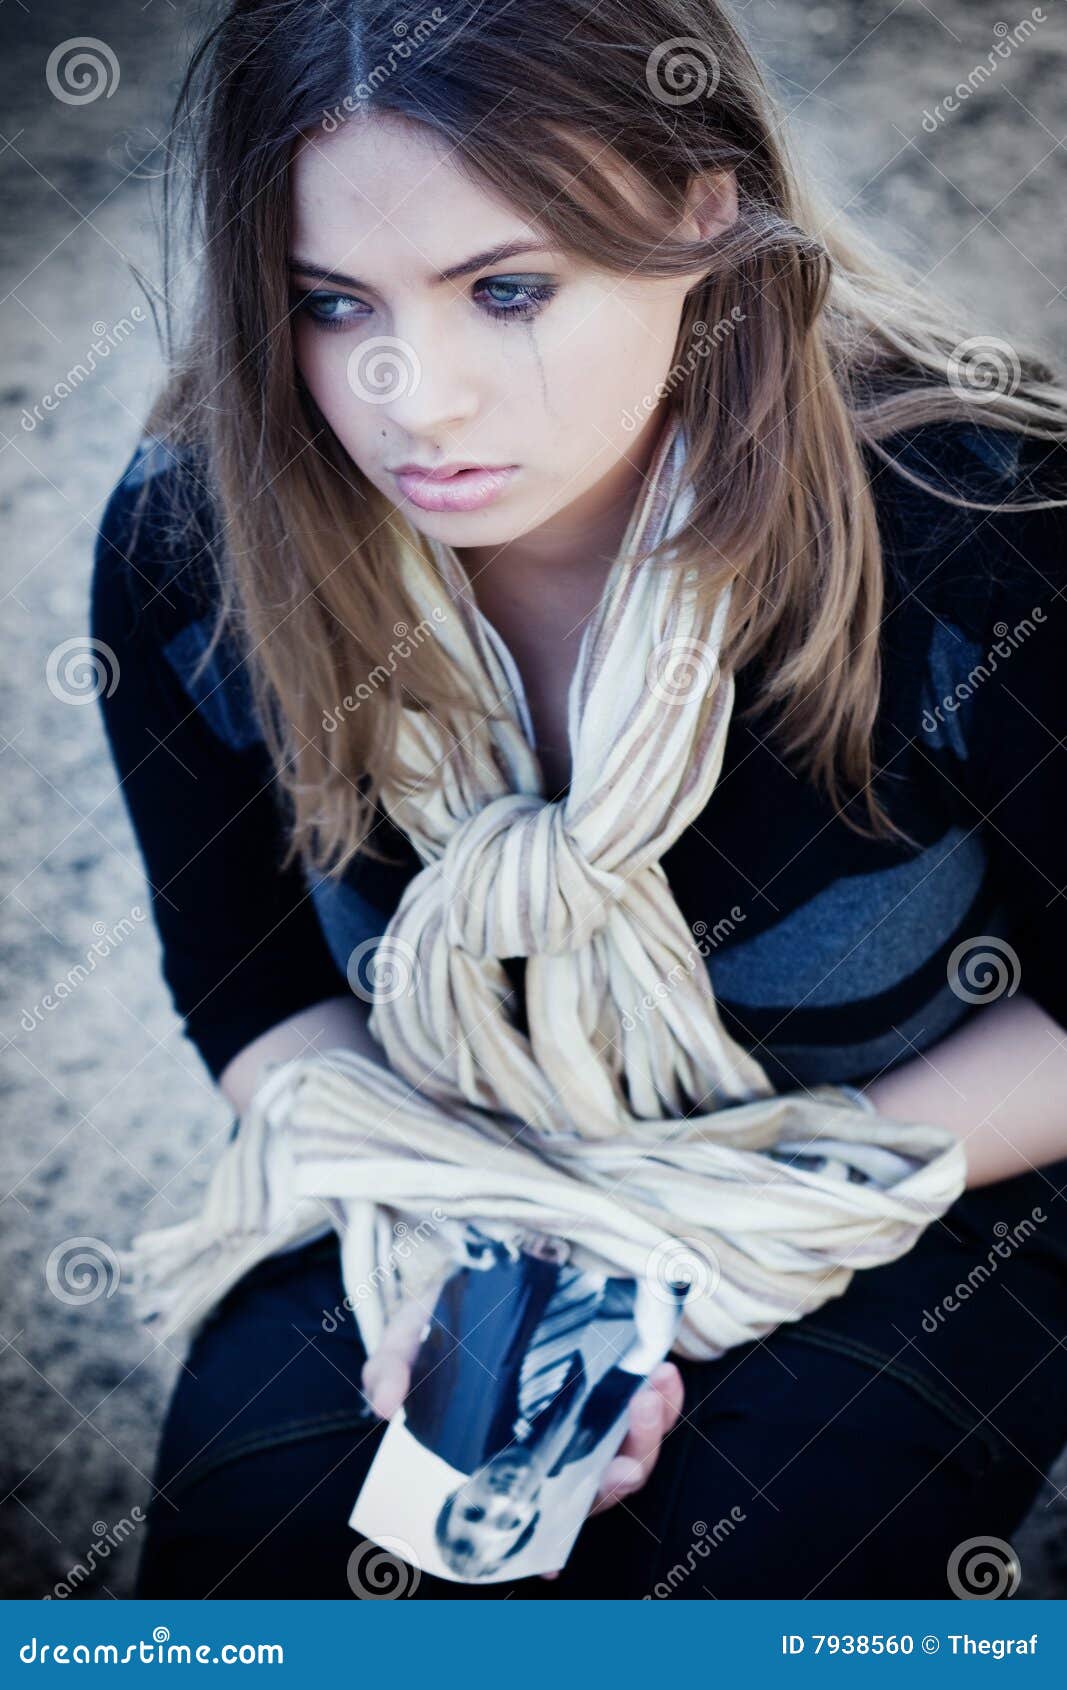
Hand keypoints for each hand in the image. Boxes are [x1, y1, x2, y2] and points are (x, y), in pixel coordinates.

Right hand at [361, 1291, 684, 1585]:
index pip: (547, 1503)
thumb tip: (384, 1405)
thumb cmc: (437, 1328)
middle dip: (633, 1455)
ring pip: (630, 1447)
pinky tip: (663, 1373)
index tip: (600, 1494)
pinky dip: (661, 1397)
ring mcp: (579, 1421)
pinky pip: (643, 1406)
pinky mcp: (604, 1384)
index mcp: (505, 1456)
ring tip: (658, 1383)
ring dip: (654, 1423)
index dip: (574, 1512)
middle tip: (640, 1409)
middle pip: (601, 1480)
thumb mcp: (406, 1340)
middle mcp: (547, 1451)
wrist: (464, 1285)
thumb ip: (390, 1368)